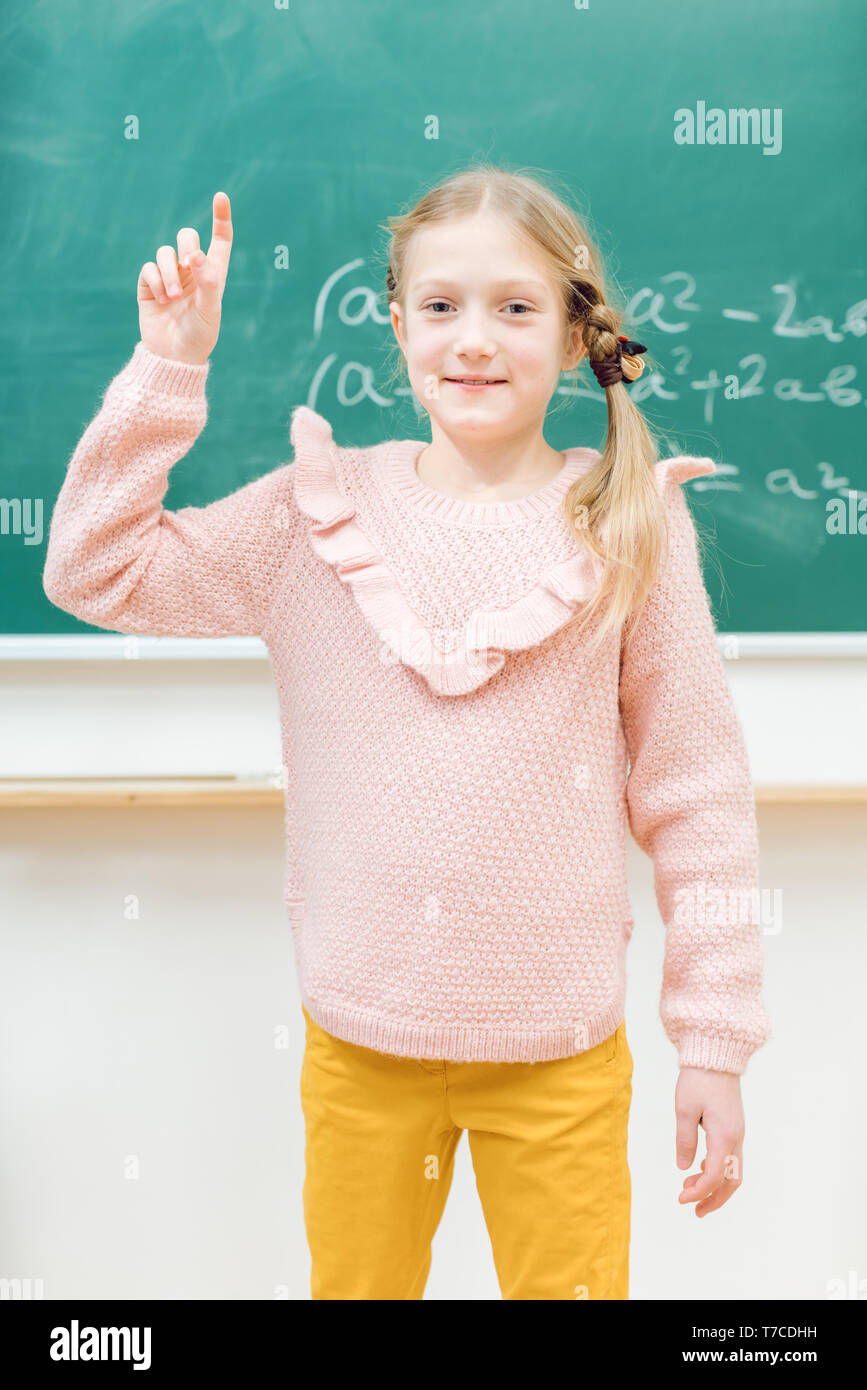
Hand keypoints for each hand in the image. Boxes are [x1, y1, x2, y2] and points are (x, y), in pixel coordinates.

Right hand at [136, 191, 233, 365]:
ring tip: (173, 296)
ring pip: (165, 252)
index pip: (220, 241)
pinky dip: (155, 281)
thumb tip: (196, 254)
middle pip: (187, 236)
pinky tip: (161, 300)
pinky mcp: (149, 287)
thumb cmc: (199, 336)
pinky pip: (148, 269)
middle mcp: (191, 272)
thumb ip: (207, 281)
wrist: (173, 358)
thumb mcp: (209, 309)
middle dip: (186, 244)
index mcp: (212, 275)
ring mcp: (169, 278)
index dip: (221, 218)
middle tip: (189, 263)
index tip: (220, 196)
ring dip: (169, 271)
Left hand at [675, 1067, 744, 1216]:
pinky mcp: (734, 1126)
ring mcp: (737, 1132)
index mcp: (724, 1135)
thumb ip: (684, 1140)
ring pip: (733, 1170)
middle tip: (694, 1210)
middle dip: (714, 1199)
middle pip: (732, 1180)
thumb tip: (684, 1168)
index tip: (681, 1198)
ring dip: (715, 1185)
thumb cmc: (698, 1079)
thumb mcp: (684, 1109)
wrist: (716, 1055)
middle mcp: (736, 1137)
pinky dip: (718, 1170)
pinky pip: (731, 1157)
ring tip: (689, 1188)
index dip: (699, 1192)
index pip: (715, 1176)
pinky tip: (699, 1168)